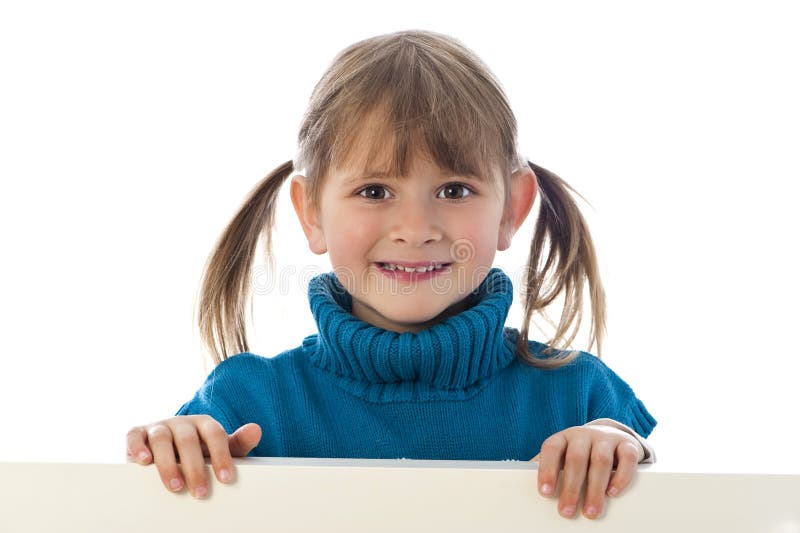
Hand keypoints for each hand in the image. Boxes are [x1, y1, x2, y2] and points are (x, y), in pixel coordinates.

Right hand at [126, 415, 261, 497]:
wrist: (167, 448)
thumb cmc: (199, 451)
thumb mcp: (220, 449)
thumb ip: (238, 443)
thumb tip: (256, 430)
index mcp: (204, 423)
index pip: (215, 434)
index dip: (221, 455)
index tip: (226, 478)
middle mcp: (181, 422)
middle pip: (188, 439)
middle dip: (195, 468)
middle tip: (201, 492)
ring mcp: (159, 427)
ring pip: (162, 439)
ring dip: (168, 464)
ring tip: (176, 487)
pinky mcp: (138, 434)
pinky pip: (134, 436)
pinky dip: (138, 448)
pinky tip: (145, 463)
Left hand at [531, 424, 642, 518]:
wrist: (610, 436)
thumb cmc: (579, 452)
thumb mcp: (562, 457)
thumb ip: (549, 470)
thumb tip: (526, 491)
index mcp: (563, 437)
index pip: (552, 448)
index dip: (547, 469)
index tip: (545, 493)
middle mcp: (583, 435)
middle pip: (576, 458)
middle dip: (571, 487)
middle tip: (567, 511)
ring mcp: (606, 438)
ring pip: (601, 461)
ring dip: (595, 488)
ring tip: (591, 511)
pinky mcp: (628, 445)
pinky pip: (627, 458)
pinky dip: (621, 477)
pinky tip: (613, 493)